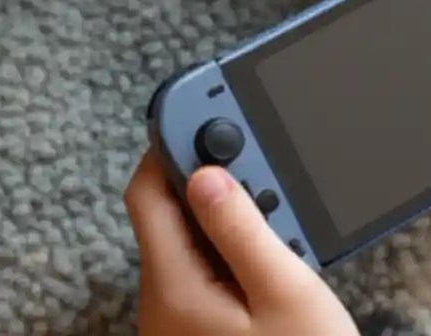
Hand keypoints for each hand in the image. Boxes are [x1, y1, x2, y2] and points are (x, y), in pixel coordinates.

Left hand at [124, 152, 358, 335]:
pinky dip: (238, 255)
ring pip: (193, 245)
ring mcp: (178, 322)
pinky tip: (277, 263)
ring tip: (283, 223)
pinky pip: (207, 275)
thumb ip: (242, 229)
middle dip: (217, 184)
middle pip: (171, 215)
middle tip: (265, 168)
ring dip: (233, 221)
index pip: (146, 194)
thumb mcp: (283, 294)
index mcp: (173, 288)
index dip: (171, 147)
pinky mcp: (198, 333)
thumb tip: (207, 173)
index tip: (205, 116)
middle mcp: (163, 304)